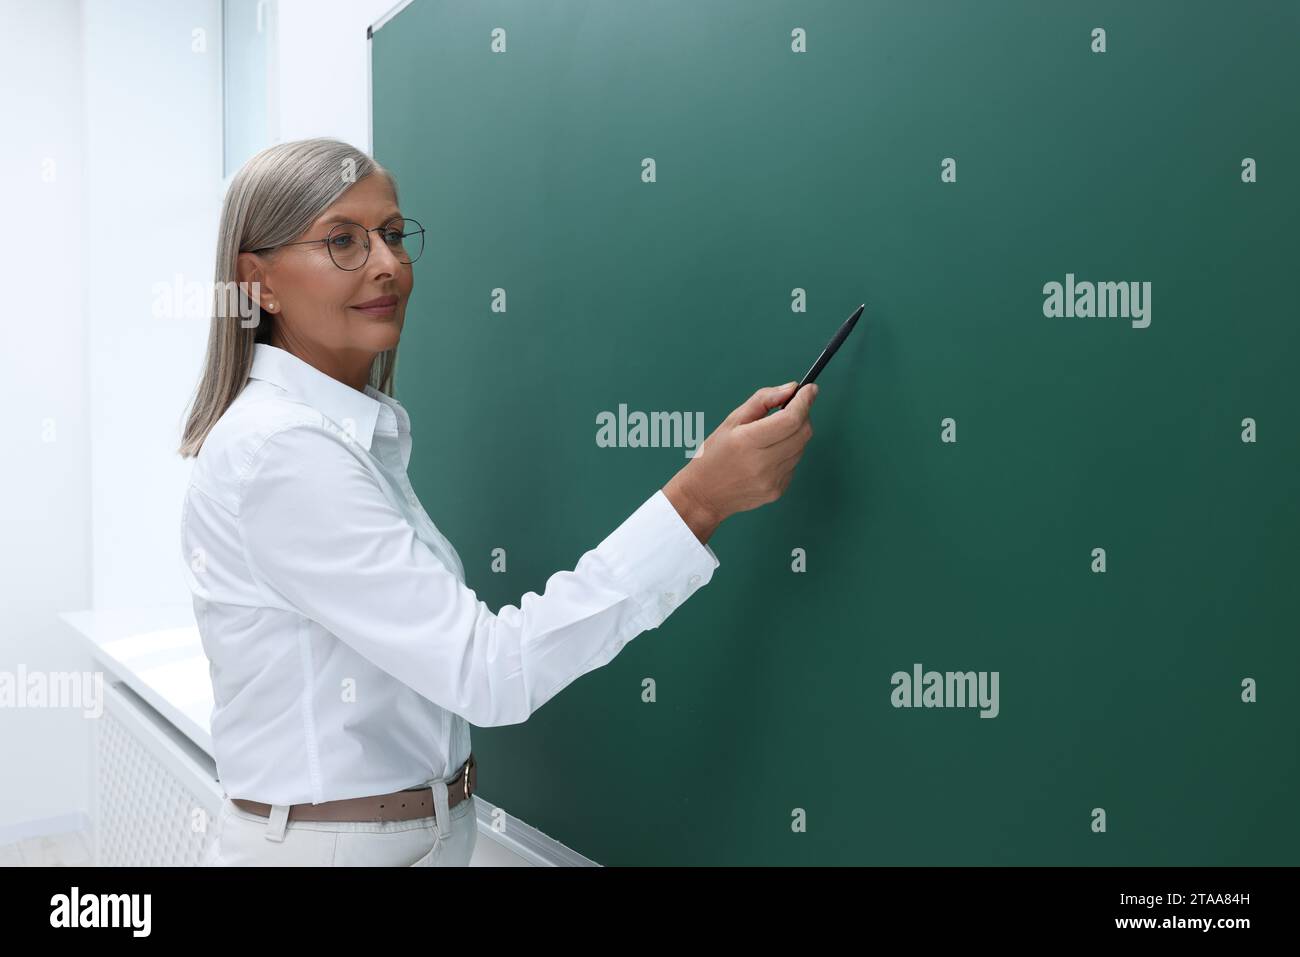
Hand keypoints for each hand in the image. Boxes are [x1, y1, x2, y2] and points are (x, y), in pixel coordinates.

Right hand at [662, 381, 816, 542]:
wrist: (704, 495)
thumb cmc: (714, 455)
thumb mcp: (731, 421)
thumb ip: (762, 400)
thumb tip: (791, 389)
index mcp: (747, 441)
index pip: (790, 419)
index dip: (805, 401)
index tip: (810, 389)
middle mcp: (762, 463)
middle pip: (803, 432)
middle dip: (803, 415)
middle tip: (792, 409)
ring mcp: (772, 480)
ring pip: (801, 448)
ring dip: (794, 435)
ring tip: (771, 436)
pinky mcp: (778, 491)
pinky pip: (794, 464)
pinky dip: (788, 453)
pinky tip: (768, 456)